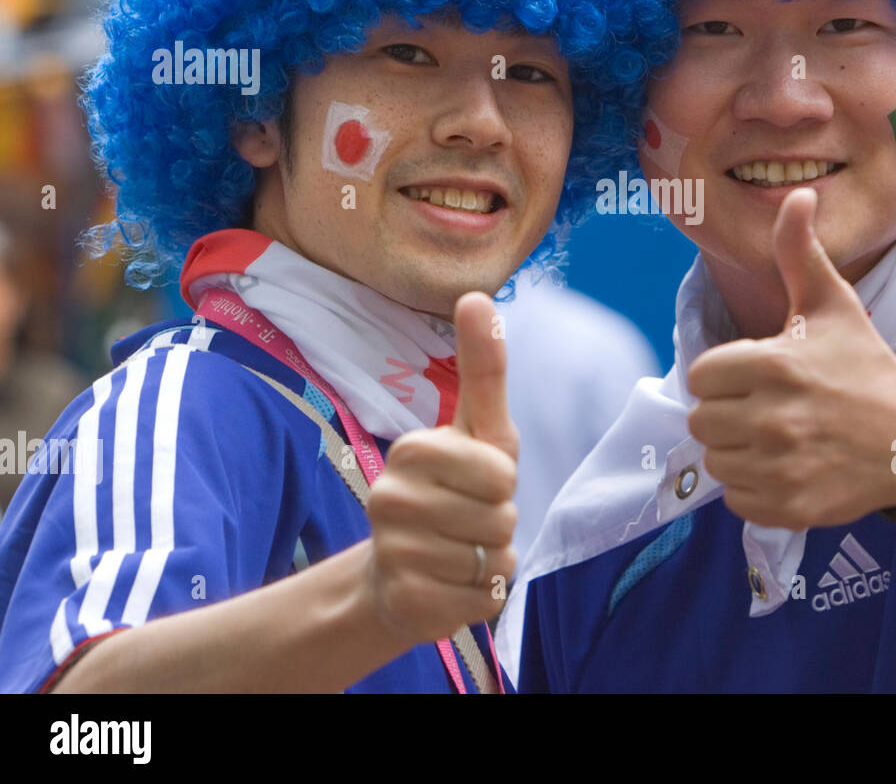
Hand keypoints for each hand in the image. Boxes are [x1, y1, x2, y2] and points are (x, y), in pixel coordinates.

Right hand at [365, 292, 518, 645]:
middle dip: (500, 523)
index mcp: (412, 451)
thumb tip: (477, 294)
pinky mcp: (405, 602)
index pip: (500, 472)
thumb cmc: (454, 490)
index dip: (502, 482)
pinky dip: (481, 596)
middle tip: (469, 521)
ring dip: (491, 560)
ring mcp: (394, 554)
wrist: (401, 574)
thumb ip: (482, 367)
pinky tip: (452, 584)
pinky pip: (481, 599)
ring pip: (491, 558)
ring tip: (459, 551)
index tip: (477, 483)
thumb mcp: (478, 430)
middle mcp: (391, 500)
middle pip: (500, 516)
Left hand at [686, 188, 895, 529]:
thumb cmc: (865, 364)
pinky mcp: (791, 506)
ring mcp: (782, 467)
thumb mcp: (832, 304)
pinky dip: (753, 489)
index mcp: (773, 365)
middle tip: (765, 408)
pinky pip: (736, 500)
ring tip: (776, 438)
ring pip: (716, 462)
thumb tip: (796, 194)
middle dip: (727, 413)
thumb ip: (800, 252)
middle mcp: (773, 418)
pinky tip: (785, 469)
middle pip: (702, 421)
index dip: (724, 375)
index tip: (756, 375)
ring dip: (737, 452)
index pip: (702, 376)